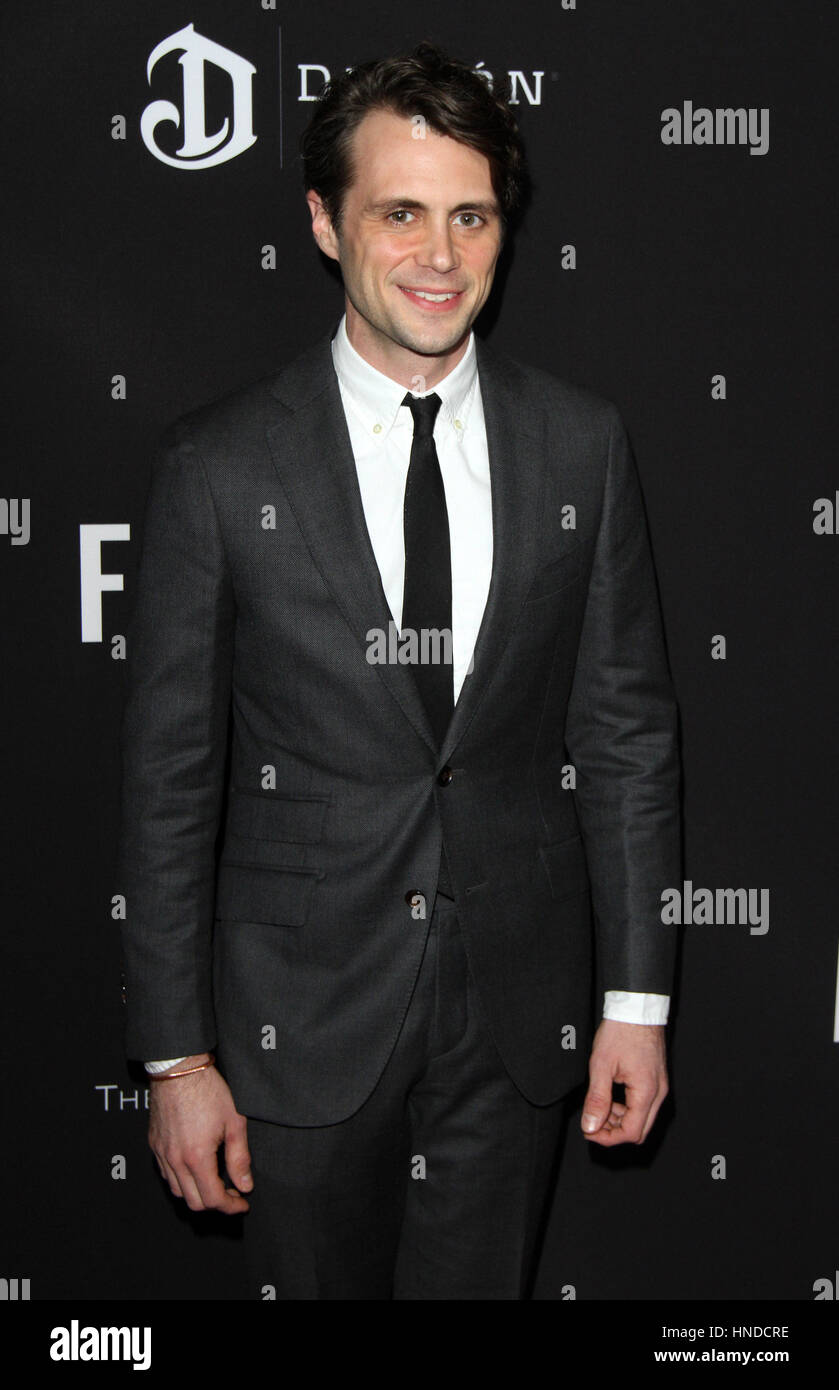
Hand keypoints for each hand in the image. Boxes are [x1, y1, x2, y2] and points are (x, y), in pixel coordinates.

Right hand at [148, 1055, 252, 1212]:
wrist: (179, 1069)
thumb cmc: (208, 1091)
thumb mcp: (234, 1122)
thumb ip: (239, 1158)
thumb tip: (245, 1185)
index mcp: (197, 1157)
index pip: (213, 1199)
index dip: (231, 1206)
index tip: (243, 1203)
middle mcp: (175, 1161)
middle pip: (194, 1202)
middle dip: (216, 1204)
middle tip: (232, 1193)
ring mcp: (162, 1154)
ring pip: (178, 1191)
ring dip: (198, 1194)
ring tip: (215, 1182)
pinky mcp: (154, 1145)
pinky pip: (166, 1175)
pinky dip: (181, 1181)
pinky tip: (196, 1169)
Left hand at [581, 1019, 668, 1145]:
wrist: (637, 1009)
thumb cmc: (621, 1031)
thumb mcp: (601, 1066)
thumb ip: (597, 1099)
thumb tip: (590, 1126)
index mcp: (647, 1092)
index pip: (630, 1132)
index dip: (607, 1137)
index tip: (588, 1130)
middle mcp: (659, 1094)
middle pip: (639, 1131)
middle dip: (614, 1132)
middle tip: (592, 1122)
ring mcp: (660, 1087)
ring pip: (642, 1120)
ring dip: (619, 1121)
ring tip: (599, 1108)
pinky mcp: (656, 1081)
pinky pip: (644, 1106)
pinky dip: (626, 1109)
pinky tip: (611, 1099)